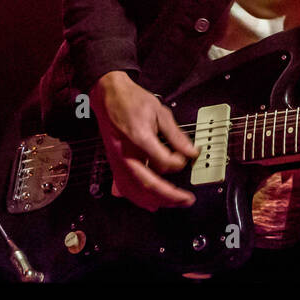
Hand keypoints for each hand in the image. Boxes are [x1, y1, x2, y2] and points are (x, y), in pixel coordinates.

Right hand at [90, 70, 198, 210]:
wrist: (108, 96)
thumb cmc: (132, 101)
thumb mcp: (160, 112)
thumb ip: (176, 135)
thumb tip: (191, 151)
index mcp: (138, 137)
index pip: (163, 162)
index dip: (178, 163)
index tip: (188, 157)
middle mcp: (126, 153)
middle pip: (147, 184)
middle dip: (169, 196)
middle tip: (187, 199)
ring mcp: (117, 161)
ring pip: (135, 190)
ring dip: (156, 200)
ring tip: (174, 203)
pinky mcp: (114, 164)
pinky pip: (124, 188)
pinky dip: (138, 199)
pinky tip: (151, 204)